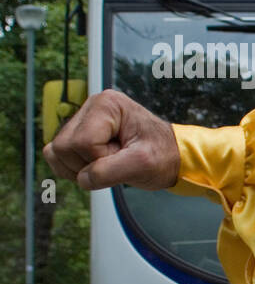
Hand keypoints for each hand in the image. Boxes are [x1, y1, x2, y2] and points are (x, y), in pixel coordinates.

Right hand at [43, 89, 179, 190]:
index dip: (101, 159)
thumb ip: (110, 171)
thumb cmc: (162, 154)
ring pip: (56, 153)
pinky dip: (73, 169)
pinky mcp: (76, 135)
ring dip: (81, 167)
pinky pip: (55, 156)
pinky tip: (97, 166)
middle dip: (90, 163)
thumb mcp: (143, 164)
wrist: (170, 156)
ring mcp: (81, 121)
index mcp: (107, 105)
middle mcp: (91, 107)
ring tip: (111, 161)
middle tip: (118, 159)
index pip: (83, 142)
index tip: (125, 156)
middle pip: (64, 147)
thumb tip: (83, 178)